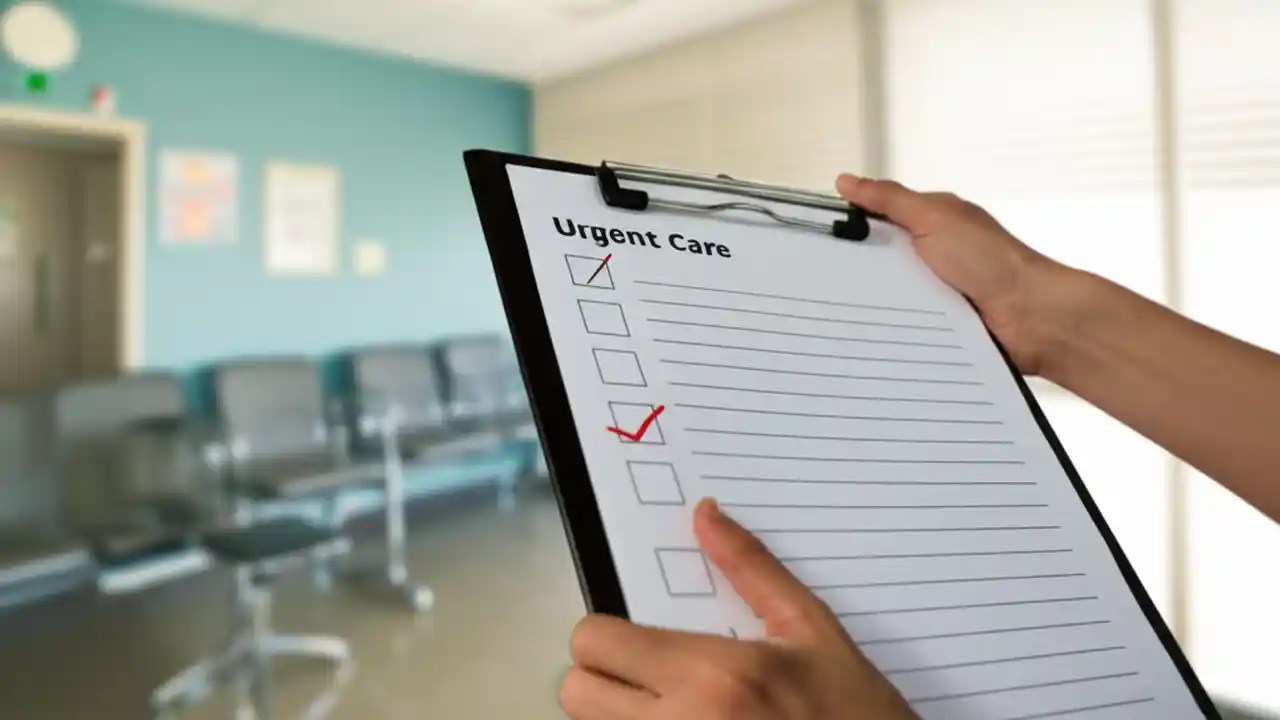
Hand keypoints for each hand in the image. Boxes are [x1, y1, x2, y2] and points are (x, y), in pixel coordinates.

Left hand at [559, 499, 916, 719]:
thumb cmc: (854, 712)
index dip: (607, 636)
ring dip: (616, 717)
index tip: (636, 640)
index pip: (594, 641)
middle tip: (645, 679)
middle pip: (576, 692)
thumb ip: (752, 570)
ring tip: (666, 709)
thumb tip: (706, 515)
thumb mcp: (812, 631)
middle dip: (603, 680)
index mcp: (712, 674)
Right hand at [836, 174, 1081, 374]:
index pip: (876, 220)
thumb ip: (889, 199)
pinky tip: (867, 333)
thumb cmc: (990, 259)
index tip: (814, 238)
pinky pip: (901, 324)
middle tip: (815, 281)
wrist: (1029, 314)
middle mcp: (929, 256)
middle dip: (853, 271)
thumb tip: (847, 181)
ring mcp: (932, 292)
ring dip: (872, 302)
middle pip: (876, 262)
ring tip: (835, 311)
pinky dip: (890, 327)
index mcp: (929, 224)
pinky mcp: (934, 325)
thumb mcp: (934, 217)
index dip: (848, 227)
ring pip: (886, 296)